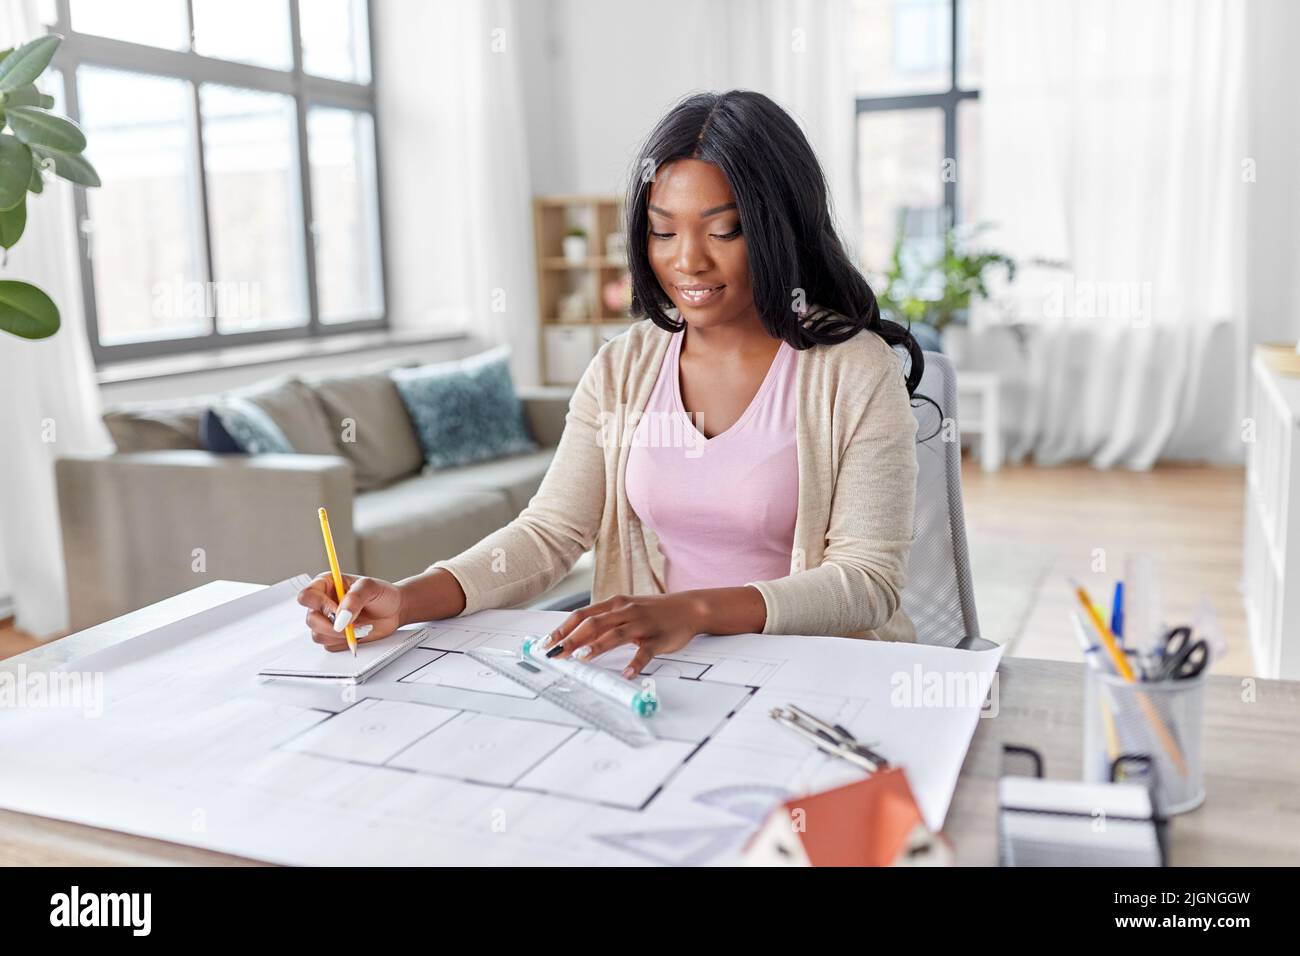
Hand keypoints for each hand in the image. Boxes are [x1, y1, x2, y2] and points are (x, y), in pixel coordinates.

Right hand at [297, 572, 402, 651]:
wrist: (394, 611)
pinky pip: (330, 645)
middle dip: (332, 625)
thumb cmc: (382, 594)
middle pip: (310, 619)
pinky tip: (357, 633)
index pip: (307, 595)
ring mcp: (327, 621)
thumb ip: (354, 598)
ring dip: (340, 634)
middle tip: (352, 623)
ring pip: (318, 635)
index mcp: (326, 584)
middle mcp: (323, 603)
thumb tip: (340, 617)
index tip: (337, 611)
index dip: (319, 605)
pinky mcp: (334, 637)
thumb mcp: (370, 587)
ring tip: (360, 626)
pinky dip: (344, 642)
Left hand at [540, 593, 704, 678]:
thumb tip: (576, 636)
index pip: (582, 615)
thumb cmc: (654, 611)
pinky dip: (634, 664)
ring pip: (615, 635)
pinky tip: (626, 674)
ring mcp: (641, 625)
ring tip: (582, 658)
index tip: (546, 643)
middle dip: (571, 639)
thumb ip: (604, 620)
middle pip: (593, 624)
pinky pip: (644, 652)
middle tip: (555, 654)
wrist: (689, 608)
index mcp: (614, 604)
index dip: (562, 629)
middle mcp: (625, 612)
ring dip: (597, 646)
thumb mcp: (626, 609)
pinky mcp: (657, 639)